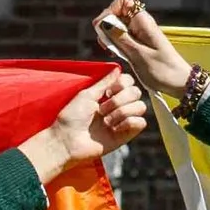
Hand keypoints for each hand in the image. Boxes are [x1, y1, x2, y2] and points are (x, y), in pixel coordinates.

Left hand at [23, 71, 149, 184]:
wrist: (68, 141)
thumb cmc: (72, 118)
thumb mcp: (87, 94)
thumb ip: (104, 82)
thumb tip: (117, 68)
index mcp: (108, 95)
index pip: (128, 82)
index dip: (122, 84)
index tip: (106, 92)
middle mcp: (118, 106)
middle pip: (136, 92)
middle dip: (119, 99)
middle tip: (102, 109)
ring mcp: (123, 120)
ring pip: (141, 106)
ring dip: (122, 112)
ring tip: (106, 121)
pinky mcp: (127, 134)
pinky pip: (141, 122)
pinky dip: (128, 123)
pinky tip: (114, 129)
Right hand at [93, 0, 192, 101]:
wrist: (180, 83)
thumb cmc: (164, 70)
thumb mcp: (139, 55)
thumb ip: (120, 38)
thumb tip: (104, 23)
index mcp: (143, 21)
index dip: (110, 10)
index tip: (105, 28)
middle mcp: (140, 23)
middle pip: (116, 12)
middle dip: (106, 25)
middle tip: (106, 44)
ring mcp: (139, 33)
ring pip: (117, 25)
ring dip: (109, 36)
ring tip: (112, 51)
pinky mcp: (138, 43)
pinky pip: (121, 37)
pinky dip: (115, 44)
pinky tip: (117, 54)